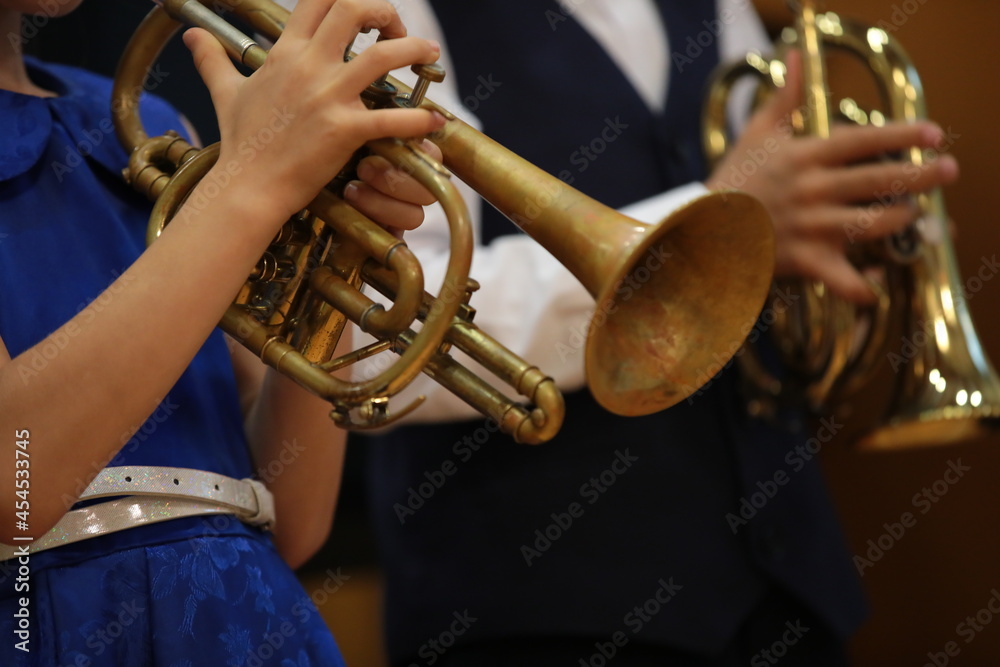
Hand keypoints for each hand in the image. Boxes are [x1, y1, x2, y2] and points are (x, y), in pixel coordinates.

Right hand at [183, 0, 445, 224]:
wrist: (248, 187)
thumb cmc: (241, 143)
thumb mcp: (225, 93)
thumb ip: (213, 59)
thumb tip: (193, 35)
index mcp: (286, 53)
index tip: (366, 14)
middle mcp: (308, 66)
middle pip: (354, 9)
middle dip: (384, 11)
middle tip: (398, 30)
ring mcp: (328, 97)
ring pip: (383, 55)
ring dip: (414, 49)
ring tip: (430, 57)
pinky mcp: (344, 130)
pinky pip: (392, 118)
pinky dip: (420, 117)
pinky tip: (434, 120)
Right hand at [705, 50, 958, 303]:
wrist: (700, 231)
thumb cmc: (731, 182)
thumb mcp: (756, 134)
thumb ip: (784, 97)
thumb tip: (793, 57)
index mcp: (804, 158)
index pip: (863, 141)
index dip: (902, 135)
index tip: (932, 134)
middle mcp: (813, 191)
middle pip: (878, 181)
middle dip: (920, 175)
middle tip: (949, 171)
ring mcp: (811, 227)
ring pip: (873, 224)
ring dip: (900, 220)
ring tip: (911, 214)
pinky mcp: (804, 260)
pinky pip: (843, 279)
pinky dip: (862, 288)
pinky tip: (874, 287)